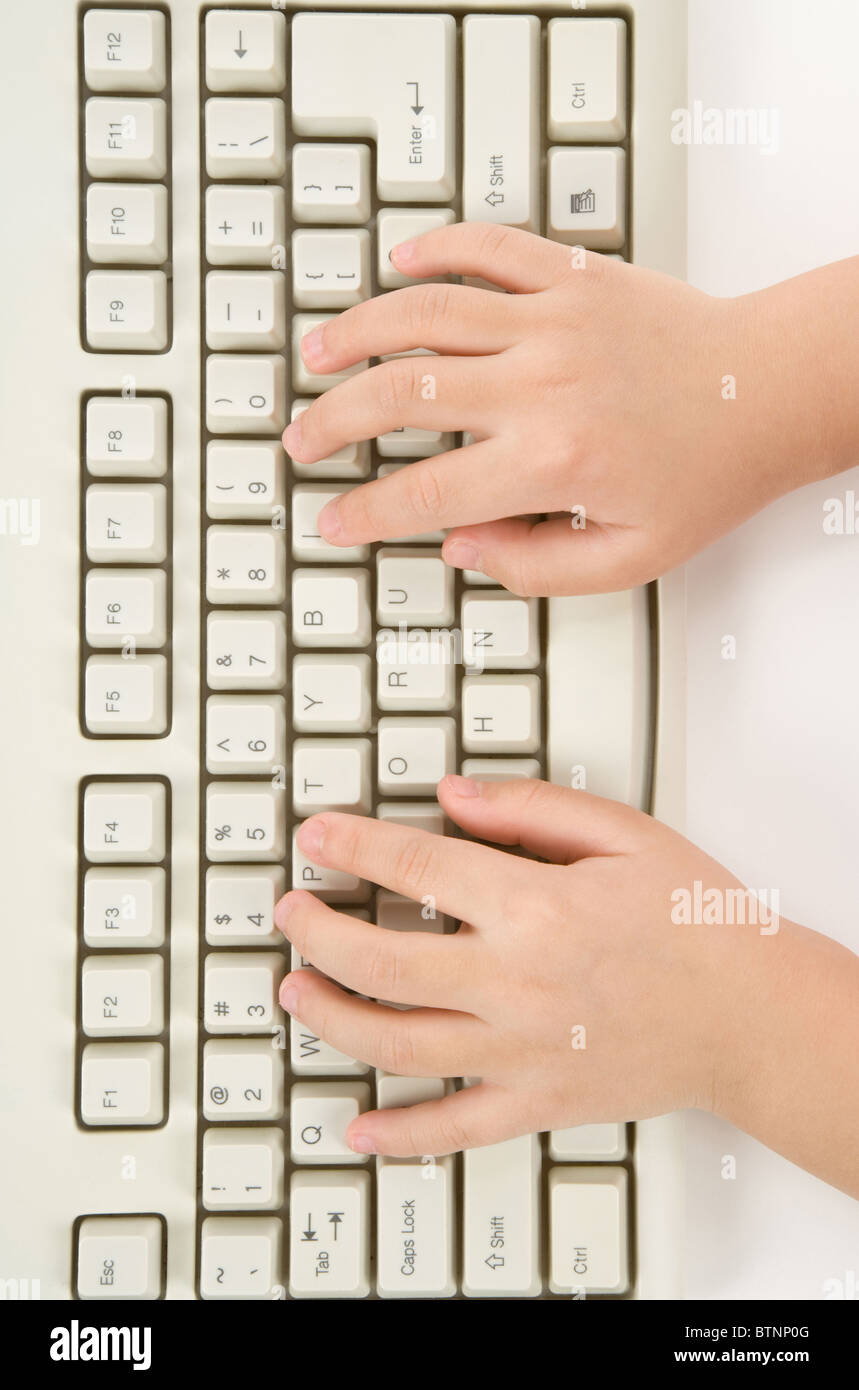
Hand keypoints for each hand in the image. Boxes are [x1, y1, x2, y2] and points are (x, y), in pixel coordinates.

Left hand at [273, 776, 786, 1157]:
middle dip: (315, 932)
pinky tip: (358, 1125)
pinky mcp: (538, 1101)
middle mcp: (515, 983)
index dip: (351, 845)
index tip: (317, 835)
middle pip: (379, 961)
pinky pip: (453, 1128)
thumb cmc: (698, 921)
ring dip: (329, 1018)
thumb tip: (452, 796)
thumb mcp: (623, 834)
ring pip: (394, 1042)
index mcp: (534, 908)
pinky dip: (398, 1134)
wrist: (753, 1015)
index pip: (412, 866)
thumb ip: (530, 810)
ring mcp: (521, 1051)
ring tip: (295, 992)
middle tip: (290, 912)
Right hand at [283, 225, 856, 595]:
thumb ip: (535, 566)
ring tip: (317, 354)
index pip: (424, 493)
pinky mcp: (574, 276)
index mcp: (551, 462)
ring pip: (423, 315)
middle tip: (302, 438)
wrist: (770, 390)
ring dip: (358, 333)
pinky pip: (488, 249)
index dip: (364, 512)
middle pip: (400, 395)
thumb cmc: (708, 473)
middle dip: (334, 421)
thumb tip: (461, 548)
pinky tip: (400, 263)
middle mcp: (540, 385)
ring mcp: (553, 321)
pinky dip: (438, 249)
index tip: (333, 520)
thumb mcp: (629, 558)